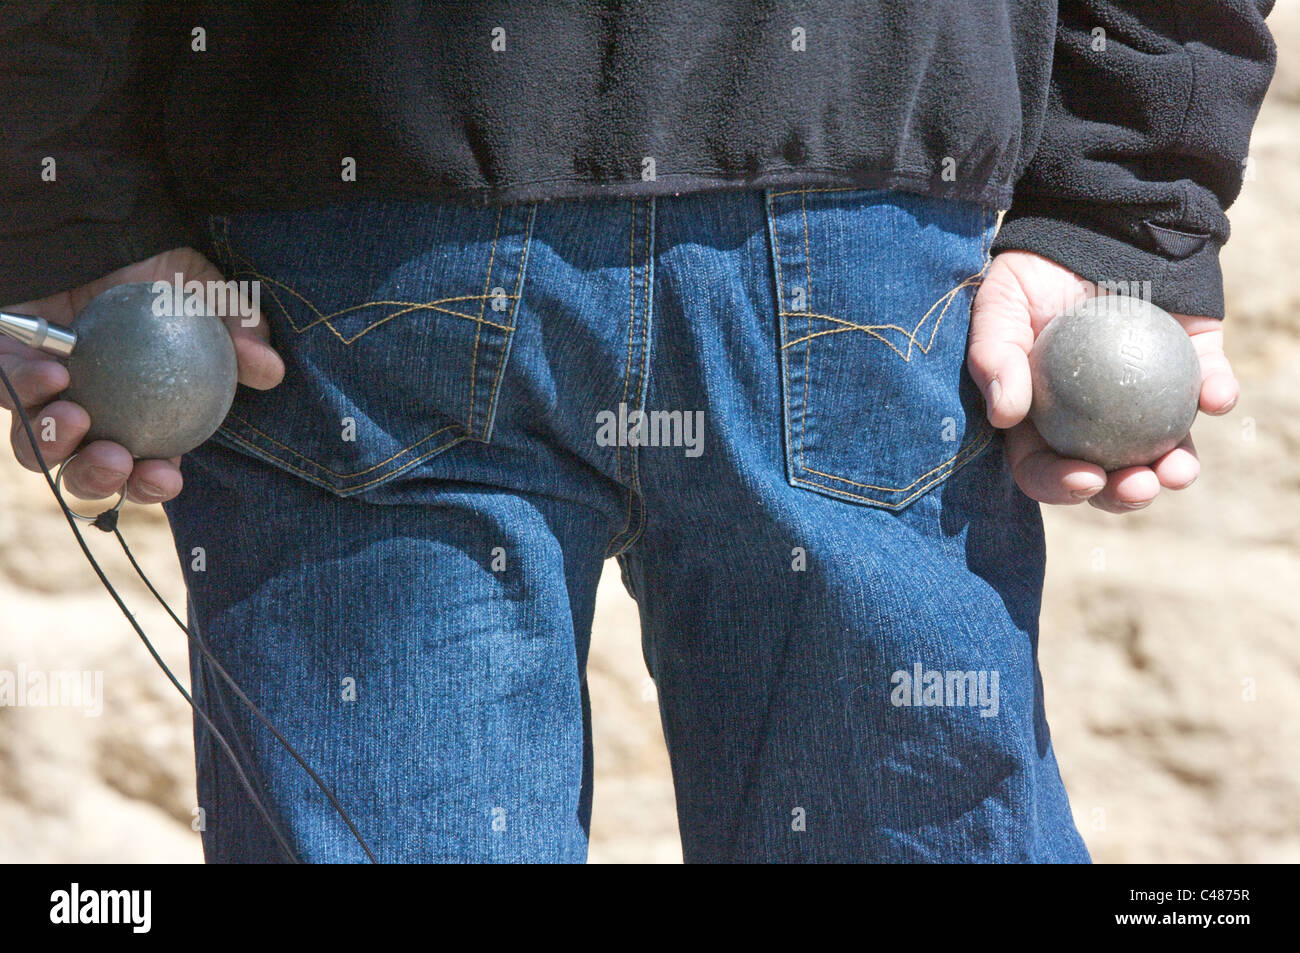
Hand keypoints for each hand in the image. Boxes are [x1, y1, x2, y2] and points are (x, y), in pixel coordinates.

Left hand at [1, 247, 282, 503]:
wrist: (100, 227)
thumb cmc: (157, 268)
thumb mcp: (208, 295)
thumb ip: (239, 330)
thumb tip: (270, 370)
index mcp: (143, 418)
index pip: (147, 469)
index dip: (153, 485)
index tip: (165, 474)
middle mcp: (92, 415)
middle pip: (84, 473)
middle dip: (97, 479)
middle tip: (116, 456)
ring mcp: (43, 395)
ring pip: (35, 446)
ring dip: (53, 443)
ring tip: (76, 415)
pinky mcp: (5, 365)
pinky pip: (7, 389)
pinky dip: (26, 387)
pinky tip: (54, 370)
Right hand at [966, 250, 1238, 512]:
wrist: (1094, 218)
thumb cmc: (1035, 266)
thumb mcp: (999, 304)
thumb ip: (994, 355)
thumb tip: (1005, 416)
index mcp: (1040, 416)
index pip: (1042, 465)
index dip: (1059, 484)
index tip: (1083, 477)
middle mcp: (1093, 417)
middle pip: (1106, 474)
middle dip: (1122, 495)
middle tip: (1137, 486)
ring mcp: (1144, 394)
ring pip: (1163, 448)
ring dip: (1174, 468)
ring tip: (1177, 470)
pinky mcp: (1193, 364)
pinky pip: (1208, 385)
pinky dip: (1215, 395)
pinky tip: (1215, 399)